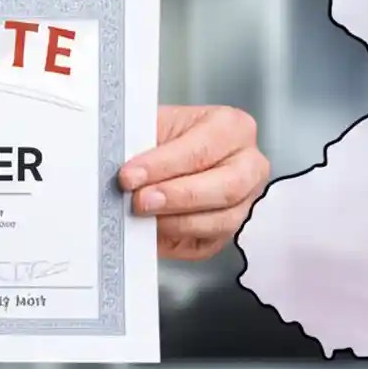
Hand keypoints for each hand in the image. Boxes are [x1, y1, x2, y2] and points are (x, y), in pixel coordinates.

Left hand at [119, 105, 269, 260]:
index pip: (202, 148)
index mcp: (232, 127)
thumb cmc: (165, 138)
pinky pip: (208, 242)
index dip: (163, 165)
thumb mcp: (154, 127)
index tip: (130, 176)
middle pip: (225, 187)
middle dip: (177, 196)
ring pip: (220, 220)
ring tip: (142, 217)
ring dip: (176, 222)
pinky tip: (154, 230)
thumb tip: (119, 164)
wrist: (166, 157)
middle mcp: (248, 164)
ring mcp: (245, 201)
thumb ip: (142, 143)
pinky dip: (177, 238)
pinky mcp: (230, 230)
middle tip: (140, 201)